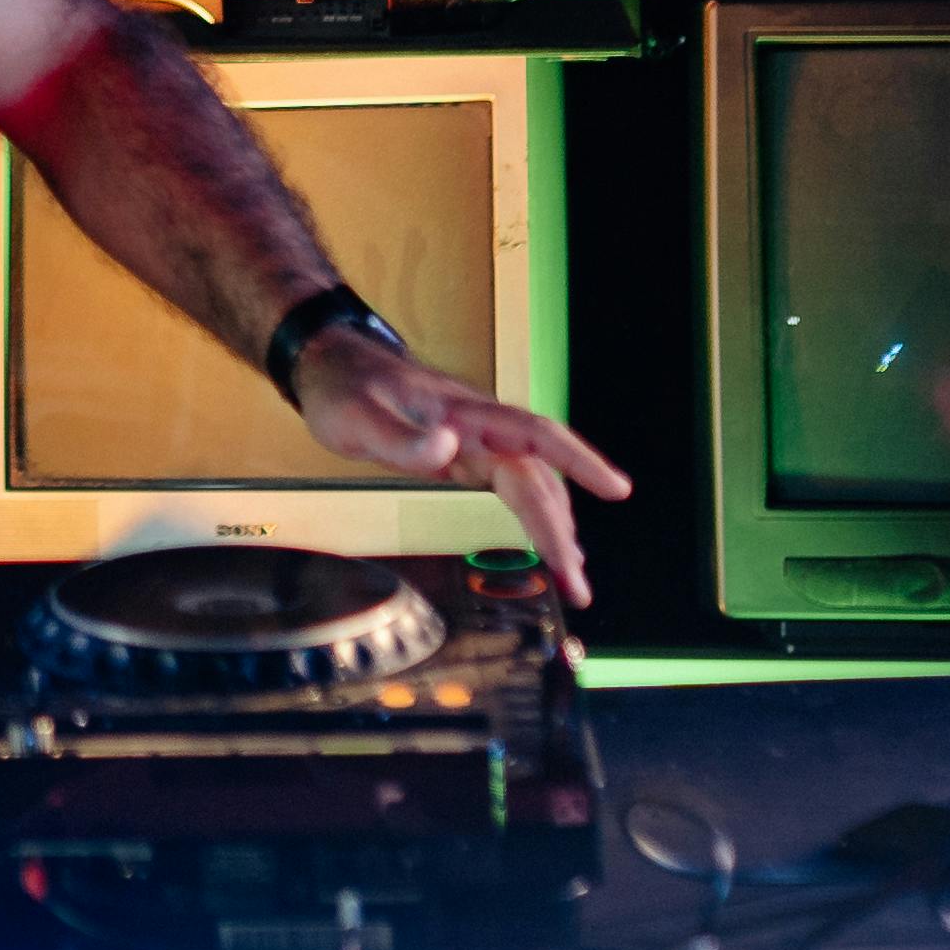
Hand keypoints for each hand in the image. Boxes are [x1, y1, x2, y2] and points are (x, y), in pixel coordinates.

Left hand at [291, 336, 627, 607]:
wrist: (332, 364)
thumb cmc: (344, 388)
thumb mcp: (358, 417)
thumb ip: (401, 438)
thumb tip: (447, 448)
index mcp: (464, 413)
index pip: (535, 435)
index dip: (579, 461)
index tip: (617, 489)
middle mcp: (480, 426)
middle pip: (538, 477)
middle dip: (562, 530)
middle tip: (578, 584)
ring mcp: (475, 440)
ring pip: (531, 484)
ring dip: (555, 528)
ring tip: (574, 577)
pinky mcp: (466, 453)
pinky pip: (513, 485)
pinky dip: (535, 515)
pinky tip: (549, 540)